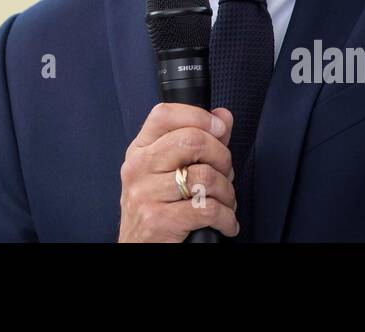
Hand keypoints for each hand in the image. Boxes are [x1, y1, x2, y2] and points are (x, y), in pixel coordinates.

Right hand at [118, 103, 238, 241]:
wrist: (137, 250)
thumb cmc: (157, 209)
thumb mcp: (169, 172)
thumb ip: (199, 141)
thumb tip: (223, 116)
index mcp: (140, 150)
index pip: (164, 114)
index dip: (198, 116)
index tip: (220, 129)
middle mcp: (138, 168)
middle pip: (191, 140)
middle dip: (222, 156)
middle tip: (226, 173)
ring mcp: (145, 193)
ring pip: (205, 176)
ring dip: (228, 192)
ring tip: (226, 202)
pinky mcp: (158, 220)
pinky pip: (207, 209)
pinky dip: (226, 218)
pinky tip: (225, 223)